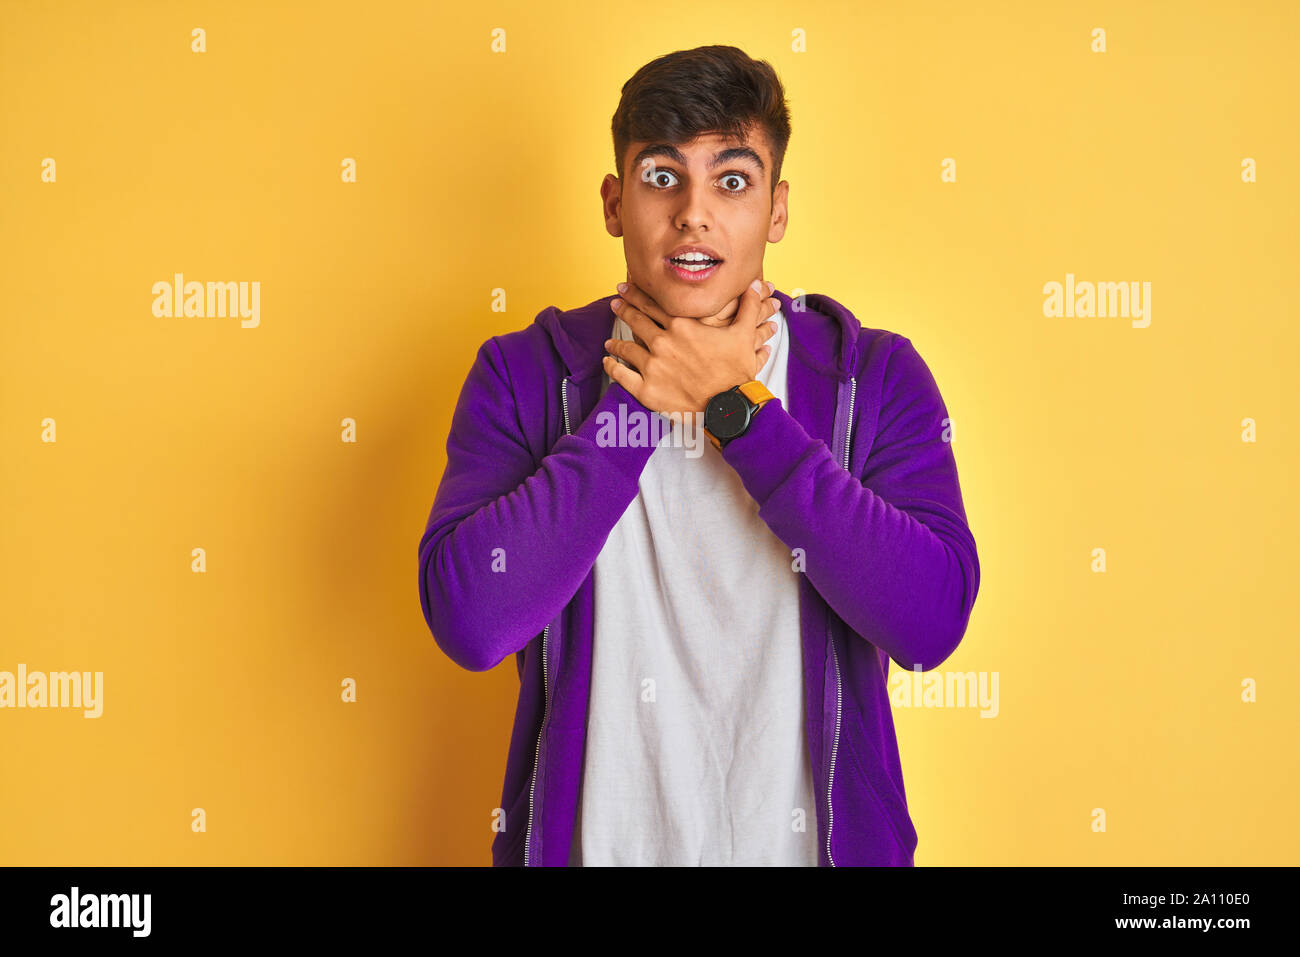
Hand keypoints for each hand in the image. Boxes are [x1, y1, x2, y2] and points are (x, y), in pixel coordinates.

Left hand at [602, 279, 779, 418]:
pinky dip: (613, 368)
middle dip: (623, 309)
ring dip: (616, 342)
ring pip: (626, 348)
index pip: (653, 304)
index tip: (625, 286)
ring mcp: (653, 367)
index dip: (637, 293)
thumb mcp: (745, 334)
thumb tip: (757, 283)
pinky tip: (608, 363)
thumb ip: (747, 306)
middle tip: (615, 302)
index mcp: (682, 326)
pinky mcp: (647, 390)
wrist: (729, 406)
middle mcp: (663, 343)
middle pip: (636, 321)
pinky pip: (622, 376)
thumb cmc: (737, 371)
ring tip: (609, 340)